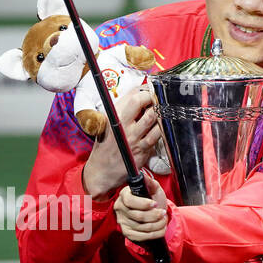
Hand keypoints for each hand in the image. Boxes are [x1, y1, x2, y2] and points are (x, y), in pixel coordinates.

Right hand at [81, 85, 161, 200]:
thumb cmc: (104, 146)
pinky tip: (160, 128)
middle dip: (155, 100)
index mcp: (114, 118)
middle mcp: (123, 128)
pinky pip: (156, 137)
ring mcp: (134, 140)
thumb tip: (138, 92)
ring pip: (154, 121)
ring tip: (161, 113)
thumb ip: (122, 108)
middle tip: (158, 100)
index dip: (146, 91)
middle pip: (144, 106)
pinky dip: (161, 130)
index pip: (133, 97)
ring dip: (160, 115)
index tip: (150, 92)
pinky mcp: (142, 152)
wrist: (101, 171)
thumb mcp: (106, 123)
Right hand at [114, 172, 168, 241]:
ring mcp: (122, 222)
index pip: (130, 201)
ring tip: (164, 220)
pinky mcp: (127, 233)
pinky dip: (154, 233)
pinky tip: (161, 229)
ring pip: (141, 227)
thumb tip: (144, 177)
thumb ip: (150, 182)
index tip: (155, 204)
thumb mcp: (154, 188)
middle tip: (163, 213)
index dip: (144, 204)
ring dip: (157, 225)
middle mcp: (120, 208)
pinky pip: (141, 236)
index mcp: (124, 195)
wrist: (155, 212)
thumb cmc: (153, 199)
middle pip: (138, 216)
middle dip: (154, 215)